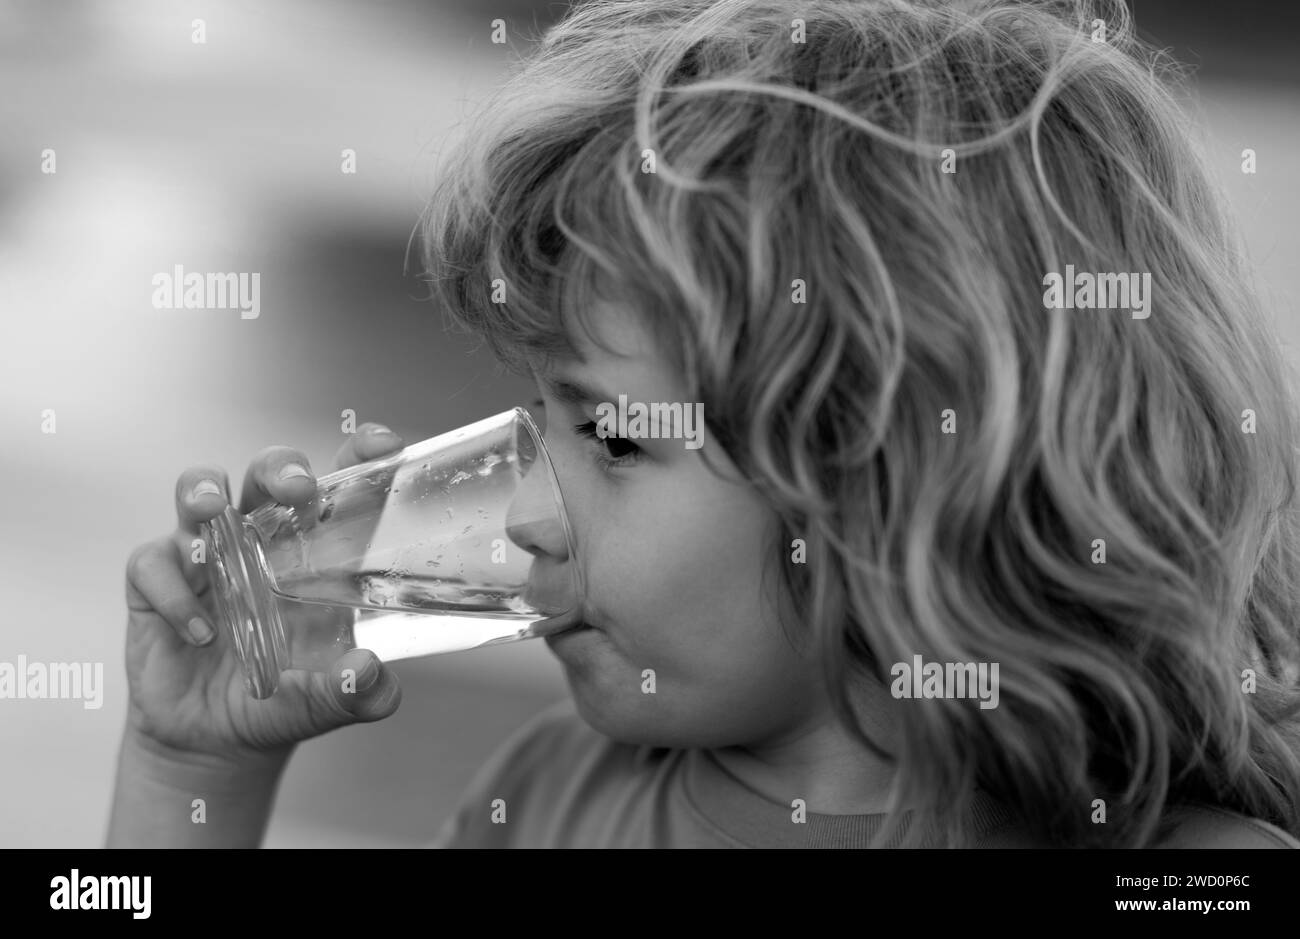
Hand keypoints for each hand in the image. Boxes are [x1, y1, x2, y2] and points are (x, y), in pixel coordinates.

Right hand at [122, 424, 407, 763]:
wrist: (217, 744)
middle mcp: (261, 542)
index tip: (381, 445)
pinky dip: (174, 591)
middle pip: (268, 473)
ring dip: (204, 491)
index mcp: (315, 552)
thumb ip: (361, 691)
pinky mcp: (157, 585)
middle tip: (297, 489)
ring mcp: (207, 558)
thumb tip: (370, 674)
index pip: (340, 485)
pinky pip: (153, 562)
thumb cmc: (283, 702)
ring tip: (214, 514)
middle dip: (281, 468)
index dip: (359, 455)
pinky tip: (202, 633)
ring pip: (199, 492)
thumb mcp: (332, 701)